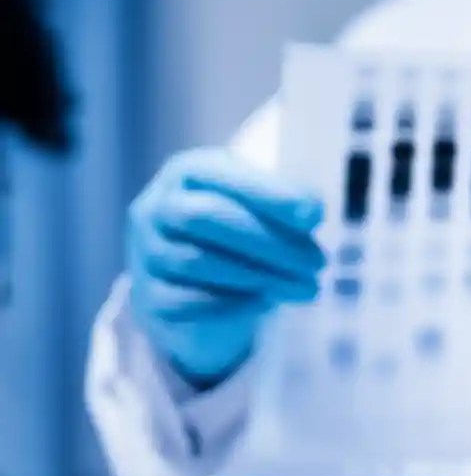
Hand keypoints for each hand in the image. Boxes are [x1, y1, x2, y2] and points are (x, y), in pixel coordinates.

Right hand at [127, 148, 325, 387]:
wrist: (200, 286)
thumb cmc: (240, 231)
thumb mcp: (263, 206)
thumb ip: (287, 203)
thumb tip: (311, 211)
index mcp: (187, 173)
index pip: (220, 174)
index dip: (268, 193)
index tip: (316, 215)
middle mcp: (156, 208)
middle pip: (205, 216)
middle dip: (269, 240)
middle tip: (319, 262)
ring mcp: (146, 253)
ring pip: (196, 260)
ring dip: (260, 275)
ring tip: (306, 285)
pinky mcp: (148, 297)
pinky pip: (185, 301)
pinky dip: (232, 302)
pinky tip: (267, 302)